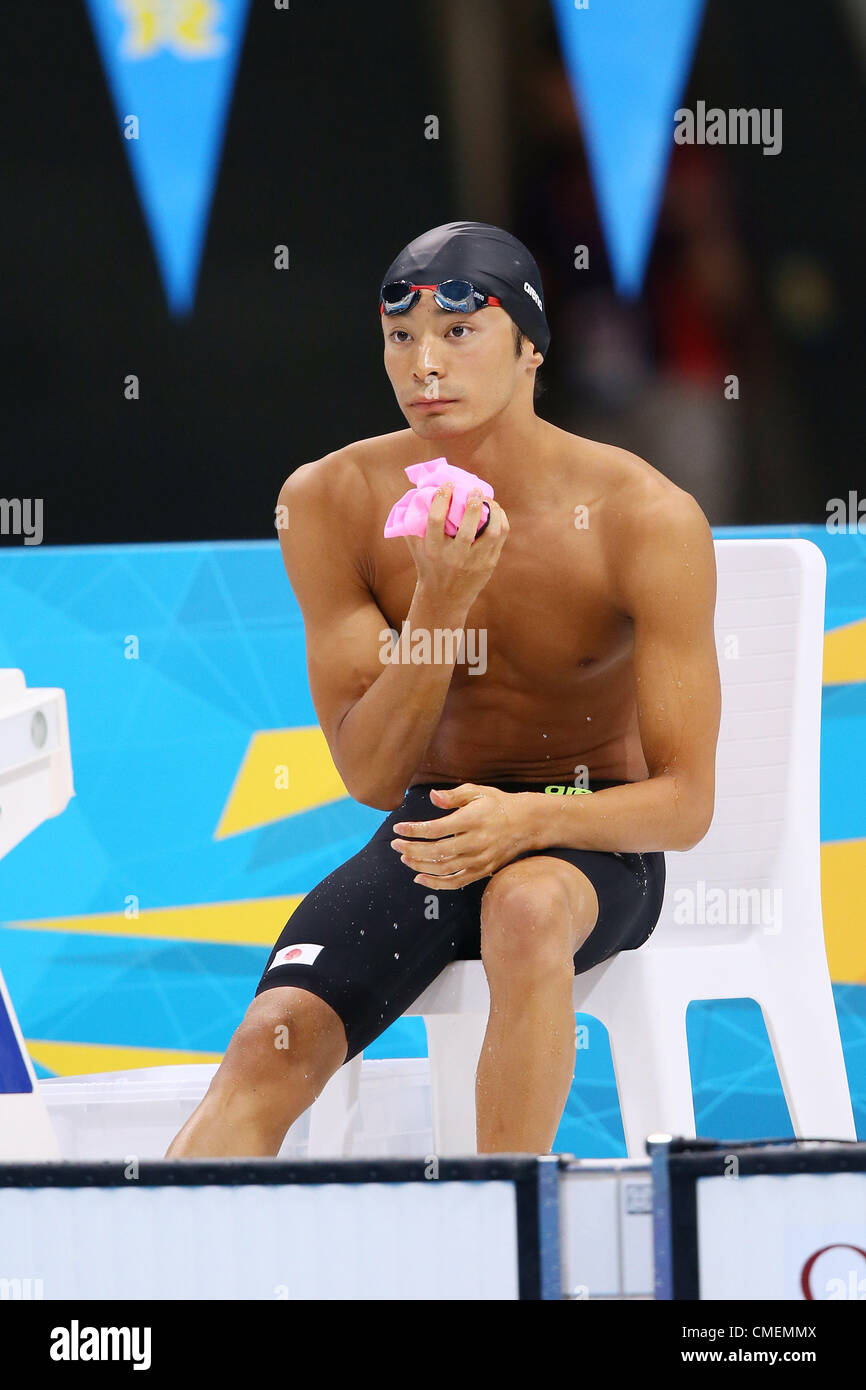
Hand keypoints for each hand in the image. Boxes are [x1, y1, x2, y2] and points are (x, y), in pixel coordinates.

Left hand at [390, 783, 533, 889]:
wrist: (526, 823)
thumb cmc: (497, 804)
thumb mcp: (477, 792)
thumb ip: (453, 795)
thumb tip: (432, 796)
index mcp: (472, 820)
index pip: (436, 829)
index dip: (413, 830)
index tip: (398, 828)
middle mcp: (476, 842)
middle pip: (436, 851)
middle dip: (411, 848)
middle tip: (395, 844)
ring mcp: (479, 859)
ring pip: (443, 868)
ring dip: (419, 865)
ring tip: (404, 857)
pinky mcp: (482, 871)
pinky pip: (456, 882)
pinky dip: (436, 884)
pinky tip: (420, 878)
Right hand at [404, 485, 508, 615]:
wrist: (445, 599)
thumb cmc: (429, 565)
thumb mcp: (416, 547)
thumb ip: (414, 523)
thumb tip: (418, 492)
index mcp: (433, 550)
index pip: (436, 520)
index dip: (442, 498)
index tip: (447, 485)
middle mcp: (454, 557)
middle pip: (467, 528)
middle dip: (473, 504)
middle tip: (474, 489)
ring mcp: (474, 561)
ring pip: (490, 532)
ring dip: (492, 511)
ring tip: (487, 498)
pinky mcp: (489, 563)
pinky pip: (500, 536)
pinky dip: (500, 519)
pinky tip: (495, 510)